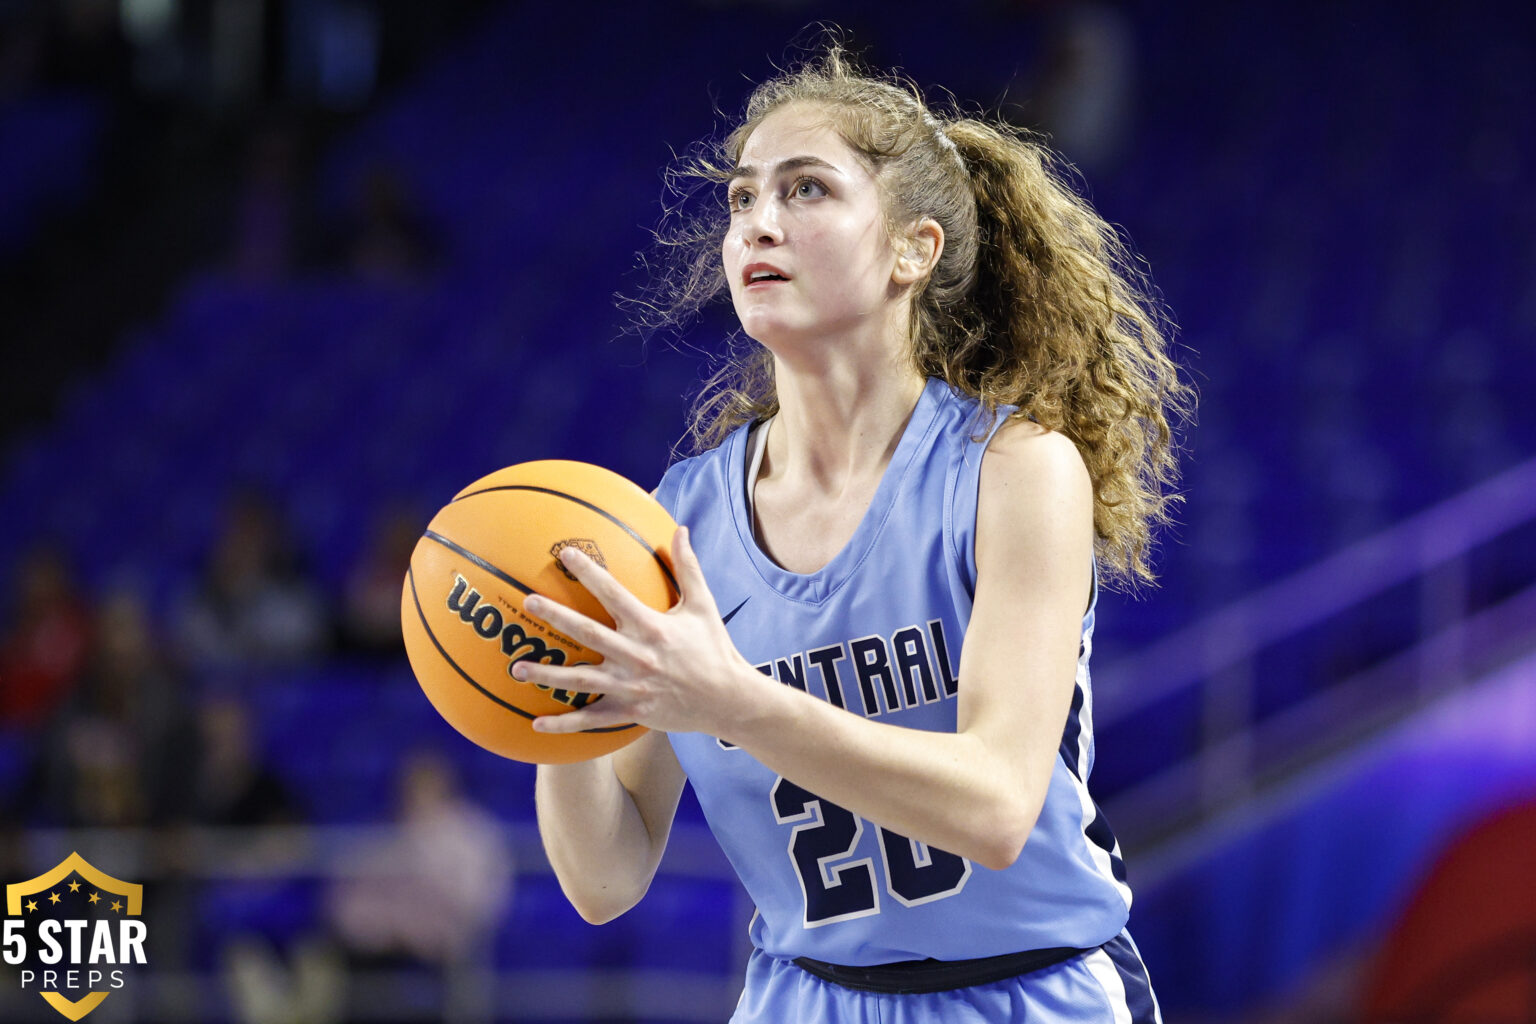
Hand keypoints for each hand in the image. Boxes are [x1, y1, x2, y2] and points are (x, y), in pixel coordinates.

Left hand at [513, 526, 759, 736]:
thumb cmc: (714, 648)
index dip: (589, 572)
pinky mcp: (629, 711)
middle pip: (587, 632)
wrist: (727, 699)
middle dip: (556, 616)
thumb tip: (680, 530)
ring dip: (547, 675)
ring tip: (517, 668)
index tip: (565, 555)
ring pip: (580, 680)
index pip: (613, 594)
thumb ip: (688, 568)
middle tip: (528, 603)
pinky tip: (536, 723)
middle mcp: (635, 655)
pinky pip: (591, 719)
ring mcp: (629, 685)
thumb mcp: (703, 606)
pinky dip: (564, 723)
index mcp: (651, 627)